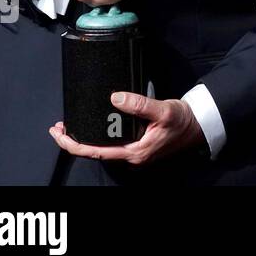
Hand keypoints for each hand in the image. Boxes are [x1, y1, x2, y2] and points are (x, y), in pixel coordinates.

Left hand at [49, 92, 204, 165]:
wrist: (198, 125)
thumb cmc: (182, 120)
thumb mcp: (162, 110)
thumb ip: (139, 105)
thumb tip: (115, 98)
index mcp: (134, 152)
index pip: (95, 152)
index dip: (73, 144)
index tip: (59, 133)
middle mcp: (131, 157)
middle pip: (94, 152)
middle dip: (73, 141)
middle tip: (58, 127)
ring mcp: (133, 153)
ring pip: (101, 149)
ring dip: (83, 138)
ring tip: (69, 127)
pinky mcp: (136, 147)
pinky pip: (110, 145)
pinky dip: (96, 136)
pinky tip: (91, 127)